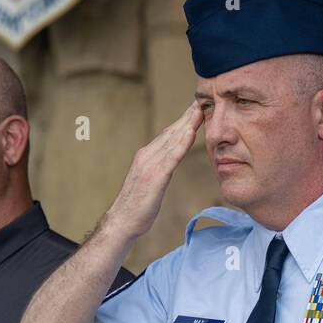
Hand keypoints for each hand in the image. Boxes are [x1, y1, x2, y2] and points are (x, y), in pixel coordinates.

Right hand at [104, 102, 203, 240]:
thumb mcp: (149, 182)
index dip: (182, 120)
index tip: (195, 108)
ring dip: (187, 123)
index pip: (168, 134)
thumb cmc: (137, 207)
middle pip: (171, 132)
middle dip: (187, 116)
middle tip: (201, 100)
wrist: (122, 221)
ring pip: (172, 140)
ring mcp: (150, 165)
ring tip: (200, 109)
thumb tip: (169, 163)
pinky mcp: (155, 177)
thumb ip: (159, 169)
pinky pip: (171, 157)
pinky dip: (181, 143)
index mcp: (146, 156)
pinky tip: (191, 132)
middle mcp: (147, 156)